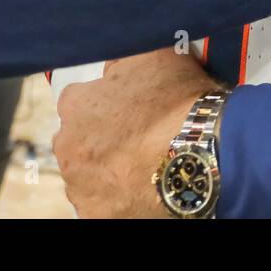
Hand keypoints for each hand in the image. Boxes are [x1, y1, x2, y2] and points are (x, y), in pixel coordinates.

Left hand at [54, 49, 220, 217]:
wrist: (202, 150)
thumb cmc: (178, 100)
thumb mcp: (155, 55)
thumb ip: (124, 60)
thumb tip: (115, 67)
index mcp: (76, 104)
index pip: (80, 100)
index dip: (107, 102)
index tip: (130, 108)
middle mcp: (68, 145)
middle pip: (80, 140)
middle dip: (101, 139)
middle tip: (137, 138)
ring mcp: (80, 184)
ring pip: (88, 175)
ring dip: (108, 169)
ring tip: (144, 166)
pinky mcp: (95, 215)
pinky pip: (101, 205)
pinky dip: (117, 198)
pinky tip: (142, 188)